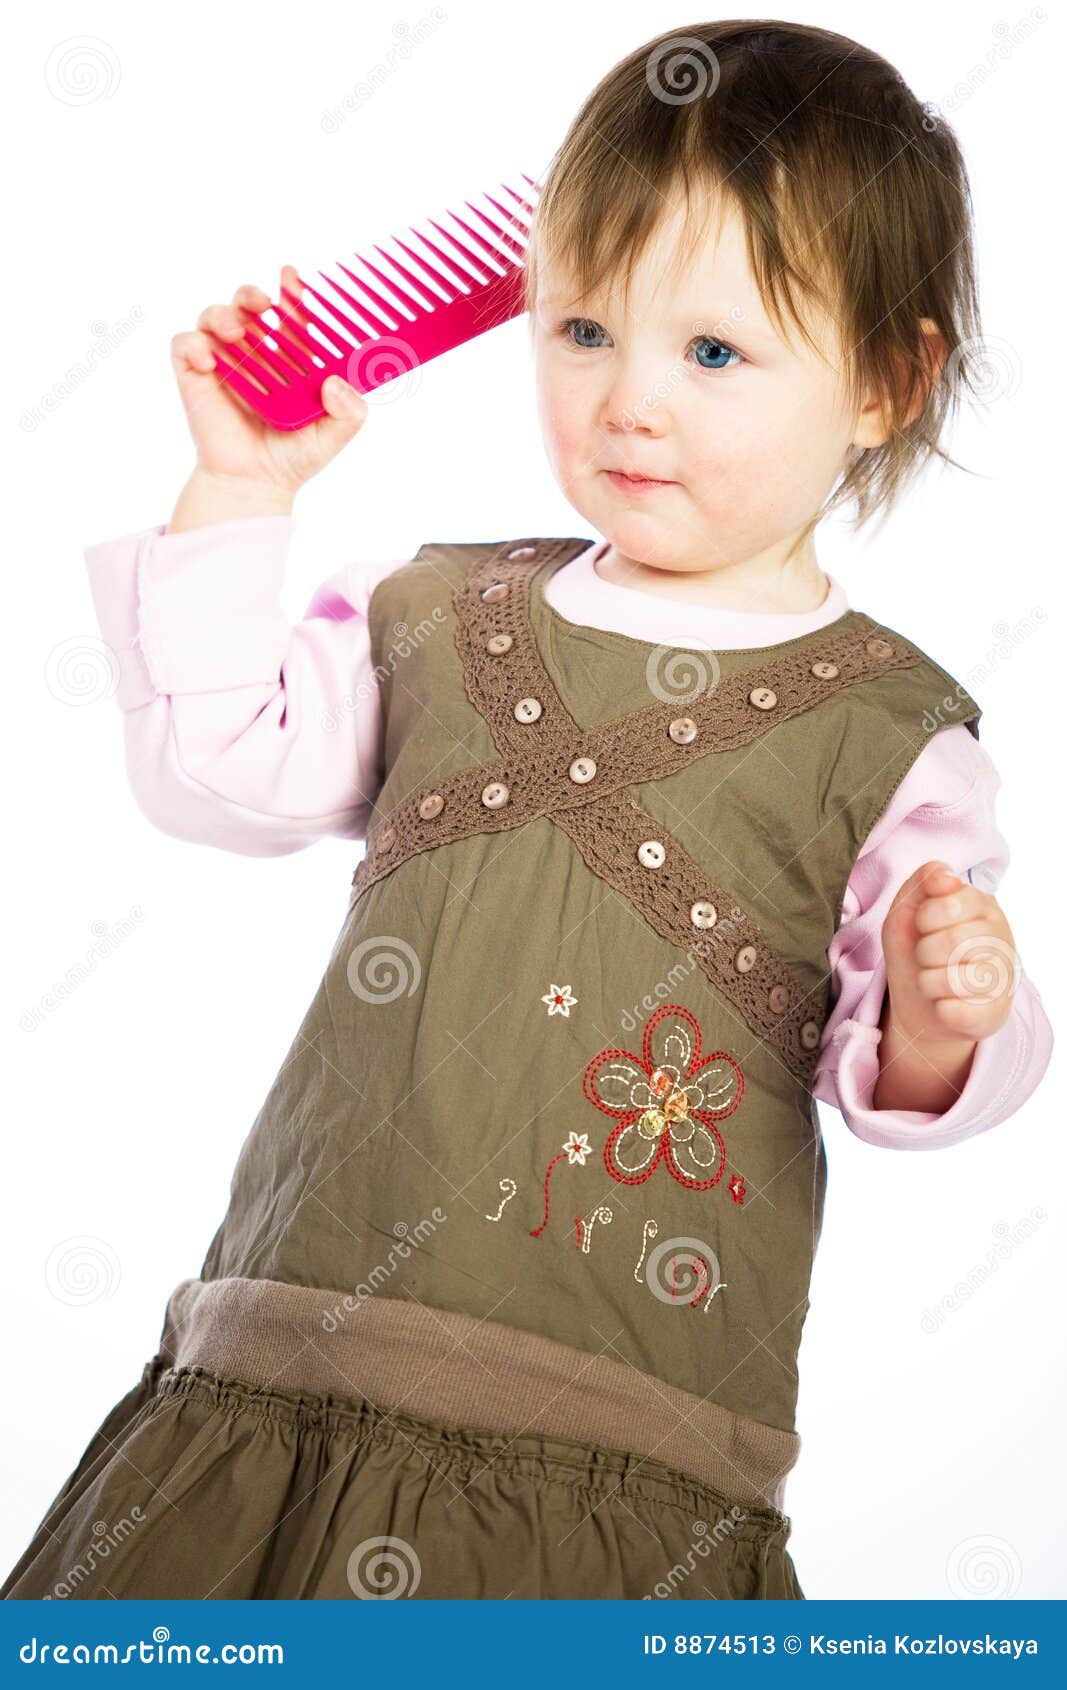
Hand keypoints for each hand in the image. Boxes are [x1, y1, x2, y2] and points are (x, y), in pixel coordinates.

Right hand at [169, 265, 368, 494]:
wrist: (254, 485)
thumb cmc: (293, 457)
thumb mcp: (332, 436)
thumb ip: (350, 413)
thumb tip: (337, 383)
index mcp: (287, 358)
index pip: (289, 315)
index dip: (292, 292)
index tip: (294, 277)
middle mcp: (253, 353)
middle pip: (247, 303)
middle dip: (251, 293)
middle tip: (262, 303)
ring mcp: (222, 362)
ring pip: (214, 315)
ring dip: (224, 315)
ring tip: (237, 334)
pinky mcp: (194, 375)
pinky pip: (185, 344)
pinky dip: (195, 345)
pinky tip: (210, 363)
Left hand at [882, 860, 1017, 1042]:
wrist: (921, 1000)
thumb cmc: (918, 949)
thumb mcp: (908, 911)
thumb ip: (923, 884)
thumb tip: (943, 874)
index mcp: (984, 907)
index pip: (949, 904)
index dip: (925, 918)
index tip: (924, 925)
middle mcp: (1001, 940)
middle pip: (951, 943)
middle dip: (924, 952)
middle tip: (927, 957)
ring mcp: (1002, 979)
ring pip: (951, 980)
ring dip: (927, 981)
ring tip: (934, 979)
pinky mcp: (993, 1015)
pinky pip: (955, 1012)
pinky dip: (938, 1008)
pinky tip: (945, 1003)